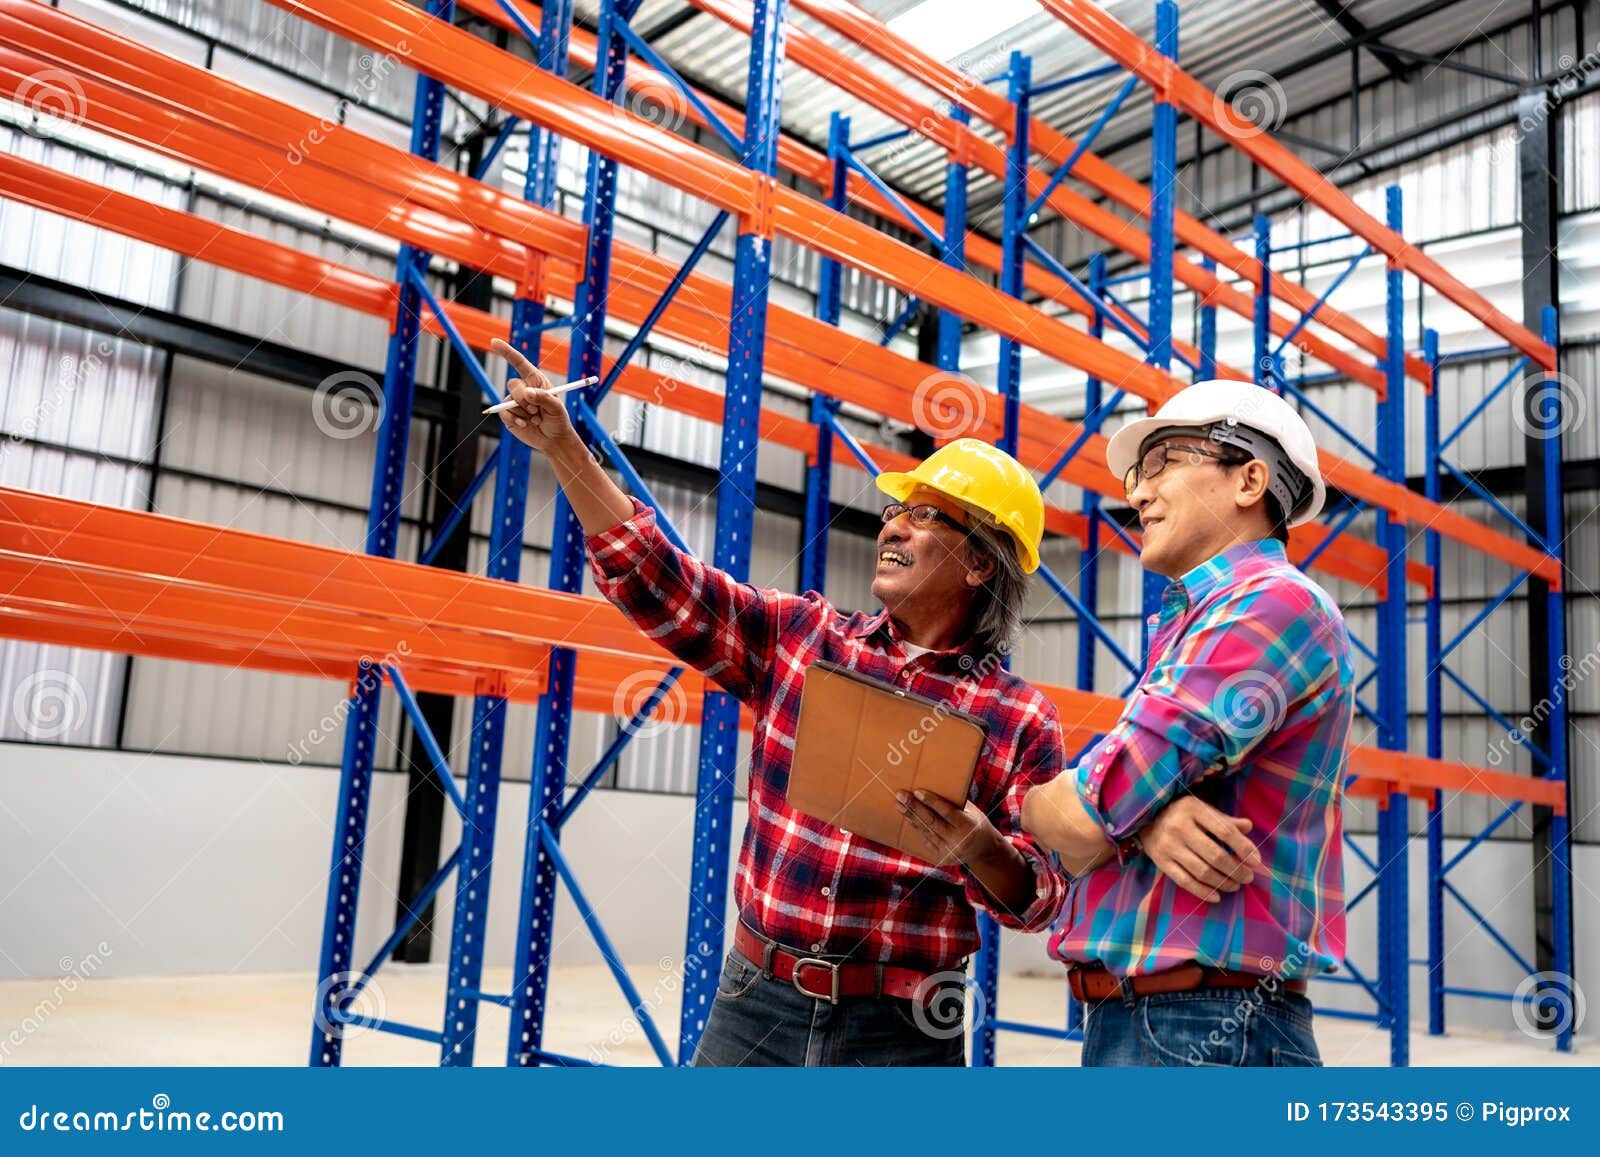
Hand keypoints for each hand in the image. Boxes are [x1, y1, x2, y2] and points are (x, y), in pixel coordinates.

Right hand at [491, 338, 581, 454]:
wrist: (553, 439)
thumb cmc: (557, 419)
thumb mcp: (556, 407)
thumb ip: (543, 398)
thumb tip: (527, 393)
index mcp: (535, 380)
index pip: (518, 362)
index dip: (506, 351)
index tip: (494, 341)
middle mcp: (523, 388)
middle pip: (513, 385)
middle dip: (524, 399)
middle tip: (537, 411)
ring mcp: (513, 401)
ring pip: (509, 401)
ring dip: (524, 412)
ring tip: (536, 419)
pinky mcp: (508, 415)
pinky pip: (504, 413)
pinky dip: (516, 419)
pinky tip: (525, 424)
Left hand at [895, 790, 1003, 867]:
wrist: (984, 851)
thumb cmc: (977, 823)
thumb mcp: (972, 812)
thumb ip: (954, 803)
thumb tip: (932, 787)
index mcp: (968, 827)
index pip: (947, 812)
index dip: (931, 801)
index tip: (917, 791)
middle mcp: (957, 841)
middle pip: (931, 822)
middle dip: (914, 807)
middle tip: (900, 795)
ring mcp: (948, 851)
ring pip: (925, 831)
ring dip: (911, 817)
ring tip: (899, 805)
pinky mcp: (941, 858)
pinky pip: (926, 839)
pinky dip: (917, 827)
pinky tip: (909, 817)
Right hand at [1140, 795, 1262, 902]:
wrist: (1144, 818)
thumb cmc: (1181, 813)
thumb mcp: (1202, 809)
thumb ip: (1224, 820)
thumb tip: (1248, 827)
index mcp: (1193, 809)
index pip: (1225, 831)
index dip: (1244, 848)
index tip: (1256, 861)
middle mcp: (1179, 827)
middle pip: (1215, 855)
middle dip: (1236, 870)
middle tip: (1248, 877)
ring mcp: (1168, 845)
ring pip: (1202, 871)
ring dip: (1223, 882)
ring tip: (1235, 886)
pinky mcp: (1160, 861)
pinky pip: (1185, 881)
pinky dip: (1203, 892)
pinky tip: (1217, 896)